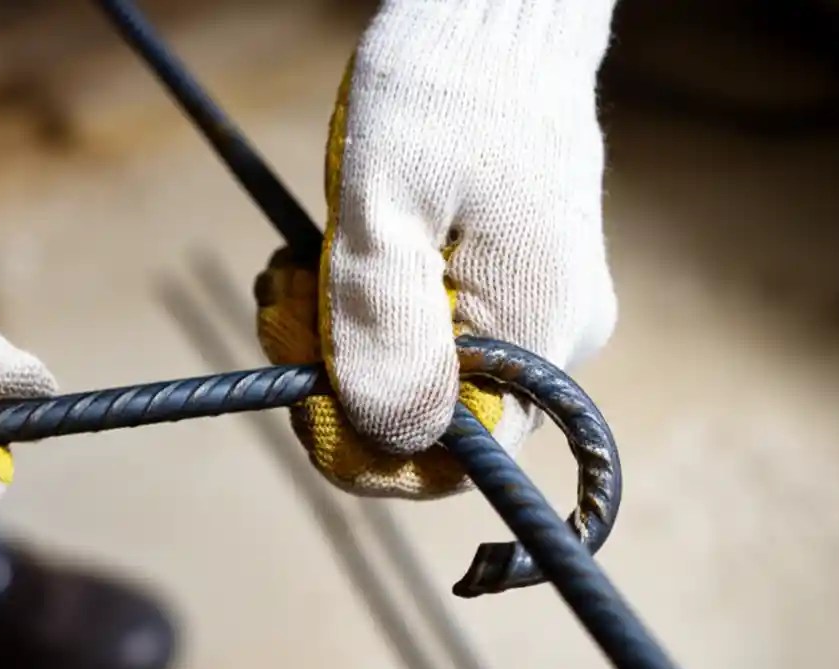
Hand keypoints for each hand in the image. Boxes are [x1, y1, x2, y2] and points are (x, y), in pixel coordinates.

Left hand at [257, 0, 617, 496]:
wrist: (488, 15)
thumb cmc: (437, 93)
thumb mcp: (382, 211)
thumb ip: (382, 331)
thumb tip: (390, 443)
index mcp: (539, 327)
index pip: (456, 454)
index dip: (367, 448)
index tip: (299, 395)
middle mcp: (555, 331)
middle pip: (433, 410)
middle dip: (341, 374)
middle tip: (282, 303)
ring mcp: (536, 301)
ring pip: (422, 364)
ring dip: (343, 332)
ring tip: (297, 269)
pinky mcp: (512, 274)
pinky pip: (433, 322)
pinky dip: (370, 302)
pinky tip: (333, 256)